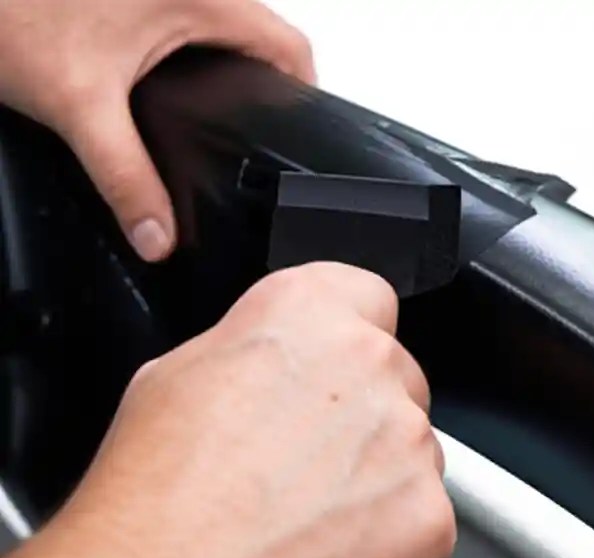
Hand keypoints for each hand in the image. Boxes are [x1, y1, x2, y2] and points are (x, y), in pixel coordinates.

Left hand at [0, 0, 314, 261]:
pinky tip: (172, 79)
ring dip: (233, 60)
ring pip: (230, 19)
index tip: (292, 133)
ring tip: (218, 112)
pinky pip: (196, 12)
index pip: (290, 46)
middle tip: (251, 135)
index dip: (302, 93)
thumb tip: (159, 236)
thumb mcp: (79, 108)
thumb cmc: (12, 14)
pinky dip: (198, 43)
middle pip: (266, 33)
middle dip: (266, 83)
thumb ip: (126, 177)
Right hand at [0, 263, 453, 557]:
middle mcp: (373, 363)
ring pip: (413, 454)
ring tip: (304, 522)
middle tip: (303, 467)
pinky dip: (391, 545)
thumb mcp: (176, 376)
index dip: (346, 340)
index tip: (329, 373)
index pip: (367, 297)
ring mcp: (412, 440)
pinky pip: (425, 522)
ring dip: (378, 483)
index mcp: (310, 311)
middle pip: (397, 381)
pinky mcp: (432, 513)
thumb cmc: (157, 495)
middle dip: (365, 420)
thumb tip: (273, 365)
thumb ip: (254, 350)